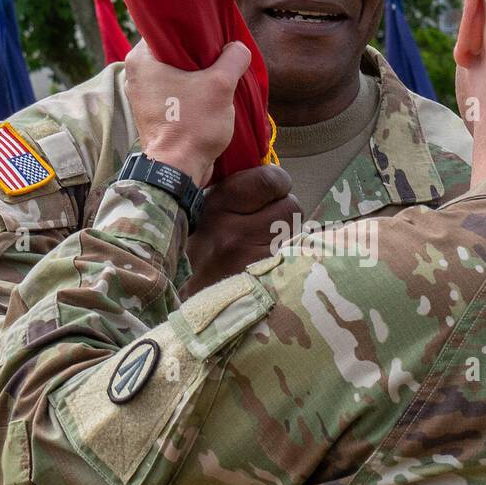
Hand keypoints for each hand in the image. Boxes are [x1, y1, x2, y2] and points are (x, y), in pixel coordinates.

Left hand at [125, 39, 251, 185]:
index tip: (214, 33)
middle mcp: (137, 75)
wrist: (178, 171)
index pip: (166, 28)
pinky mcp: (154, 113)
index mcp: (141, 59)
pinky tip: (212, 94)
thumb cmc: (192, 125)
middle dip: (199, 54)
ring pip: (177, 73)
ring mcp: (144, 96)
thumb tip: (239, 48)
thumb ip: (233, 59)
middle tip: (221, 54)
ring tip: (220, 75)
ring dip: (198, 75)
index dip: (192, 29)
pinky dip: (193, 91)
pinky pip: (176, 92)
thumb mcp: (220, 85)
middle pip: (173, 52)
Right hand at [182, 164, 300, 297]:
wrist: (189, 312)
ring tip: (267, 244)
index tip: (272, 190)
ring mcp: (254, 262)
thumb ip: (230, 192)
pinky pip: (295, 257)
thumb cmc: (195, 258)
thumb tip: (267, 173)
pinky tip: (271, 264)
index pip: (269, 179)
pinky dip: (289, 257)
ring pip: (296, 232)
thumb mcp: (201, 216)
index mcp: (215, 208)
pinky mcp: (268, 284)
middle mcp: (235, 234)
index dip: (277, 182)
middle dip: (284, 211)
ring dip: (288, 234)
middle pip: (290, 206)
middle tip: (270, 222)